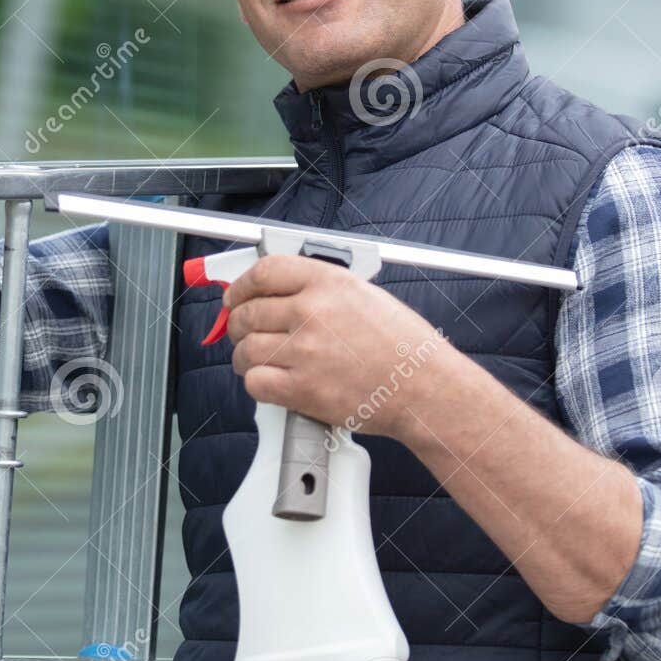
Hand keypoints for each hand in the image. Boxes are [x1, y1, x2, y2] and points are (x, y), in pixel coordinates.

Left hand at [223, 255, 458, 441]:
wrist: (424, 387)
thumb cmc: (403, 345)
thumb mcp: (364, 295)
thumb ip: (320, 290)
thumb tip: (280, 293)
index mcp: (329, 282)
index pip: (264, 272)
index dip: (241, 285)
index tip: (236, 296)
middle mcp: (312, 311)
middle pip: (248, 312)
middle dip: (238, 324)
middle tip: (242, 332)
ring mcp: (304, 350)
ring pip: (246, 350)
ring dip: (245, 357)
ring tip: (256, 361)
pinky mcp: (302, 388)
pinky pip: (255, 382)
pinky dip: (258, 383)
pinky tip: (271, 381)